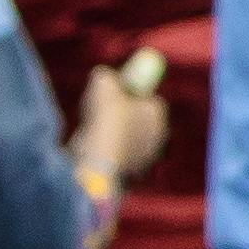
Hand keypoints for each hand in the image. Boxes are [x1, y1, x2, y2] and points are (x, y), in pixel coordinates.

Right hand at [70, 53, 172, 190]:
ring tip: (93, 128)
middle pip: (138, 120)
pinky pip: (115, 156)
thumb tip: (104, 75)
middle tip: (99, 107)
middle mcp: (156, 136)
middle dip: (121, 114)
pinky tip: (91, 148)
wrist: (100, 159)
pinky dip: (104, 151)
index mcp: (157, 112)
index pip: (147, 99)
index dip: (129, 94)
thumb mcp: (103, 83)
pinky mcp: (129, 174)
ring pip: (124, 139)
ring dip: (110, 133)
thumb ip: (107, 77)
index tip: (112, 91)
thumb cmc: (105, 117)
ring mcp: (144, 157)